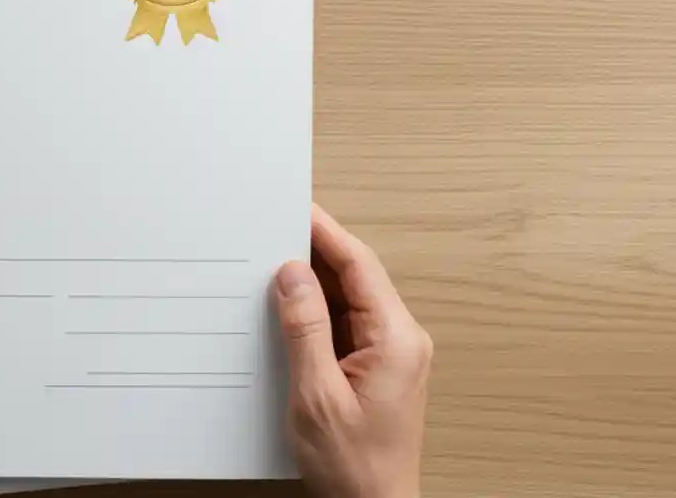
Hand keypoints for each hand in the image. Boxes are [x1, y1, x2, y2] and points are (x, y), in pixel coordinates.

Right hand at [274, 205, 432, 497]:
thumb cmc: (354, 467)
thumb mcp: (316, 395)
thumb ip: (304, 328)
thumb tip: (292, 273)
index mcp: (398, 340)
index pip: (359, 266)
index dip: (326, 232)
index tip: (298, 208)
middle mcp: (402, 340)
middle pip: (356, 276)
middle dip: (315, 252)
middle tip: (274, 230)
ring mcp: (392, 354)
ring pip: (349, 298)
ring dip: (313, 282)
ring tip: (272, 265)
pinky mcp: (377, 367)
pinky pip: (346, 322)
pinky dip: (316, 311)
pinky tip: (289, 308)